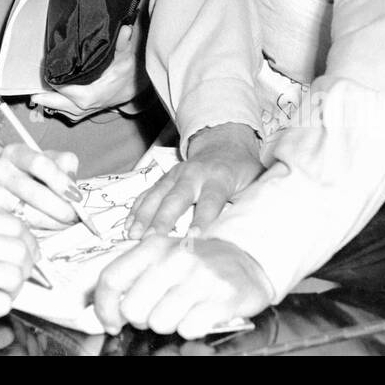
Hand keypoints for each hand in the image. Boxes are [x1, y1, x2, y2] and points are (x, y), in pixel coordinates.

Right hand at [0, 143, 81, 229]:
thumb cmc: (28, 169)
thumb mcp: (47, 158)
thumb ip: (65, 164)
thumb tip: (73, 187)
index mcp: (15, 152)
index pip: (39, 164)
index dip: (61, 181)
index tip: (76, 196)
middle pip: (34, 193)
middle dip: (60, 208)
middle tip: (75, 216)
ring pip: (29, 214)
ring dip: (53, 222)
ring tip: (65, 222)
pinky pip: (23, 225)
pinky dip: (40, 228)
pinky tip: (49, 224)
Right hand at [0, 203, 37, 324]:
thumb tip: (17, 237)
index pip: (15, 225)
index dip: (28, 242)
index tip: (27, 252)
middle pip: (20, 251)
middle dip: (25, 266)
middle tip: (17, 274)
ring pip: (14, 276)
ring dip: (14, 287)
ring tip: (0, 289)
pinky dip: (0, 304)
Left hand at [29, 28, 146, 122]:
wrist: (136, 88)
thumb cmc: (129, 72)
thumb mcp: (126, 56)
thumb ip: (123, 43)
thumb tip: (126, 30)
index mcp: (90, 95)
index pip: (64, 89)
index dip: (54, 80)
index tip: (45, 71)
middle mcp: (84, 106)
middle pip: (57, 103)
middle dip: (44, 96)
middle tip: (30, 92)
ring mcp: (84, 111)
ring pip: (60, 109)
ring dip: (49, 102)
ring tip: (35, 96)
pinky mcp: (84, 111)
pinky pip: (66, 112)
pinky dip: (56, 107)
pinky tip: (48, 101)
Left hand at [93, 233, 273, 338]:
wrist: (245, 261)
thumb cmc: (196, 263)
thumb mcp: (161, 257)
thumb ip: (132, 276)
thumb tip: (107, 307)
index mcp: (153, 246)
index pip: (112, 278)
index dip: (104, 308)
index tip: (110, 322)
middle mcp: (175, 258)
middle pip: (133, 309)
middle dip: (142, 318)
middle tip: (157, 310)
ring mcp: (201, 277)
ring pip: (160, 323)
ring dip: (169, 323)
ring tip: (182, 309)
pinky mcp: (223, 297)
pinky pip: (190, 329)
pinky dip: (193, 328)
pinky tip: (200, 313)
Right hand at [127, 123, 261, 236]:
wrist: (224, 143)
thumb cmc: (242, 170)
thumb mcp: (255, 181)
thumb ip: (255, 202)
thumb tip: (255, 230)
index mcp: (219, 177)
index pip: (210, 201)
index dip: (202, 219)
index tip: (194, 238)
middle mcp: (194, 174)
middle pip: (176, 198)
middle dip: (163, 220)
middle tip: (152, 241)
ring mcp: (175, 175)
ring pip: (157, 196)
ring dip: (144, 216)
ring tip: (133, 237)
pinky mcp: (165, 179)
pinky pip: (147, 194)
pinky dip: (137, 210)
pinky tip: (128, 227)